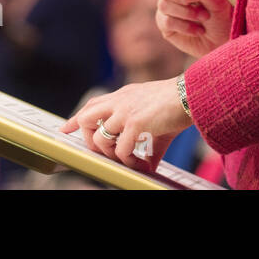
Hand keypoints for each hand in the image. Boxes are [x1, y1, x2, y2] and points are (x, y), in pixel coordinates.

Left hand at [58, 78, 191, 171]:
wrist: (194, 94)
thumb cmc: (179, 104)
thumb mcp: (156, 119)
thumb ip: (146, 140)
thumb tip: (148, 163)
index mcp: (124, 95)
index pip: (93, 104)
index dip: (77, 118)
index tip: (65, 129)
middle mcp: (121, 100)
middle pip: (87, 118)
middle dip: (89, 139)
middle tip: (104, 152)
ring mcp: (126, 111)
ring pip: (100, 138)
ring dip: (111, 154)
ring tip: (128, 159)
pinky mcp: (136, 122)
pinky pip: (122, 149)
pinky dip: (128, 160)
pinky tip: (141, 162)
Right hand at [149, 0, 232, 57]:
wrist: (224, 42)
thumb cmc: (224, 17)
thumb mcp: (218, 0)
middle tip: (189, 1)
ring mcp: (168, 5)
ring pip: (163, 2)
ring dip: (187, 12)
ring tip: (204, 18)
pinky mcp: (165, 23)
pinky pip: (165, 20)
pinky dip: (185, 26)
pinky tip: (198, 30)